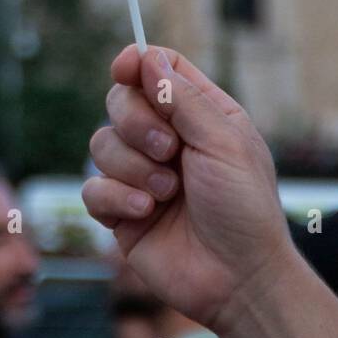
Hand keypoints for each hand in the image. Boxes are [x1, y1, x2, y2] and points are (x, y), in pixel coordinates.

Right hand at [83, 45, 293, 332]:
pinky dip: (117, 199)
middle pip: (121, 100)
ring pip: (101, 143)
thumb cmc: (245, 209)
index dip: (137, 61)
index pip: (158, 68)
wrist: (239, 280)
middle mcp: (167, 140)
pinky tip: (146, 214)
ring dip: (133, 168)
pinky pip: (92, 189)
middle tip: (168, 152)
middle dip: (137, 123)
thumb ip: (182, 98)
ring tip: (167, 194)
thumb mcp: (224, 142)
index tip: (124, 67)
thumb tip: (146, 57)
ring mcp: (141, 175)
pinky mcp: (121, 212)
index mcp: (199, 114)